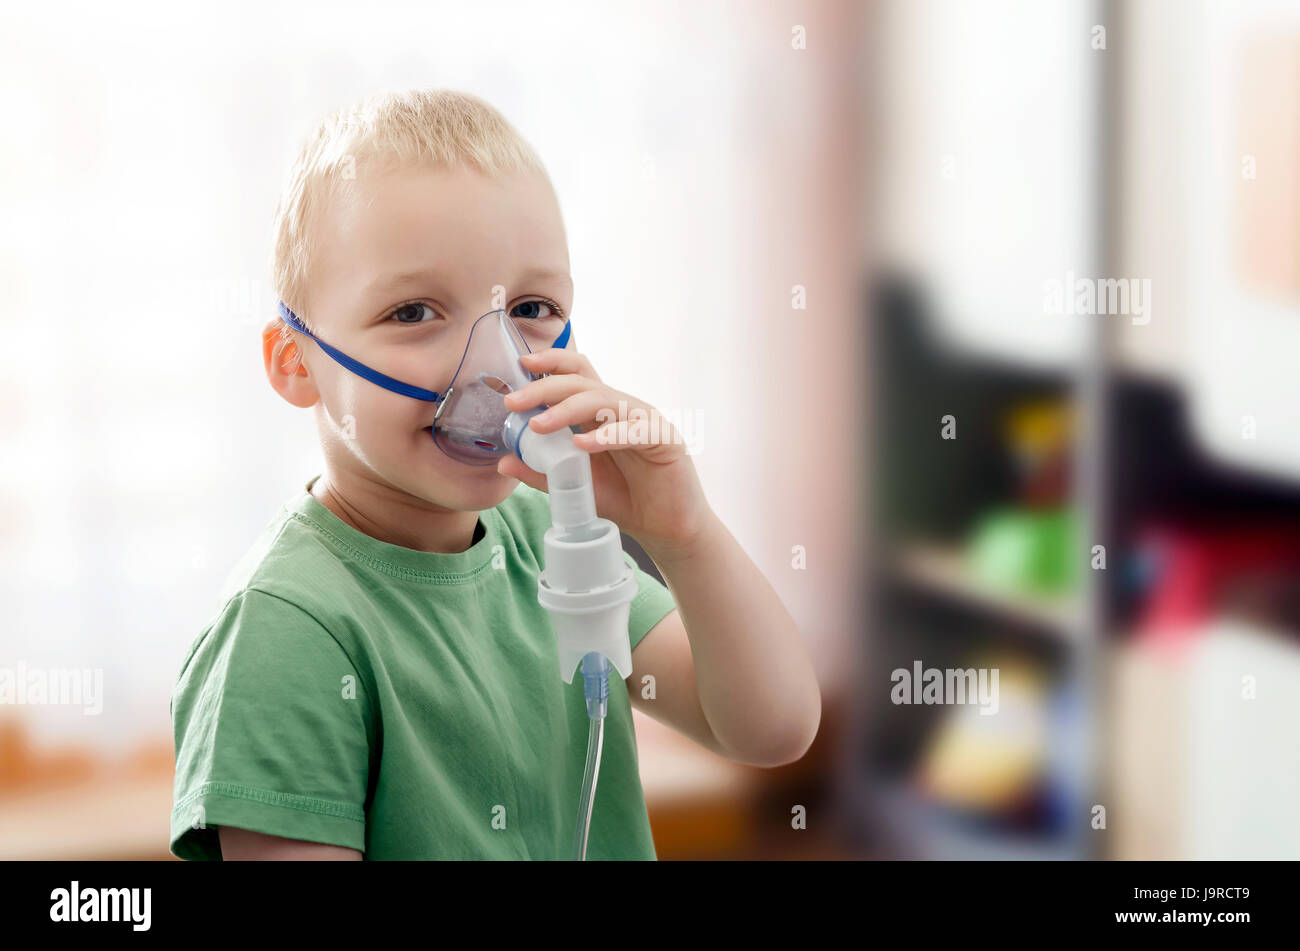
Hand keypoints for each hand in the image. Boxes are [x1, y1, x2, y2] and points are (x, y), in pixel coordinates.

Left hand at [497, 347, 714, 561]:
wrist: (664, 528)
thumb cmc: (623, 499)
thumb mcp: (574, 485)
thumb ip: (542, 472)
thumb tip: (504, 460)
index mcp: (600, 413)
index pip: (576, 374)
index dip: (552, 363)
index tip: (522, 365)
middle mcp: (621, 409)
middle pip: (583, 383)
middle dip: (545, 388)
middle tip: (514, 402)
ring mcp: (645, 421)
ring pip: (604, 400)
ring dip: (568, 410)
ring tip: (539, 426)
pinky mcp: (665, 439)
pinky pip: (634, 430)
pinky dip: (606, 435)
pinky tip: (583, 446)